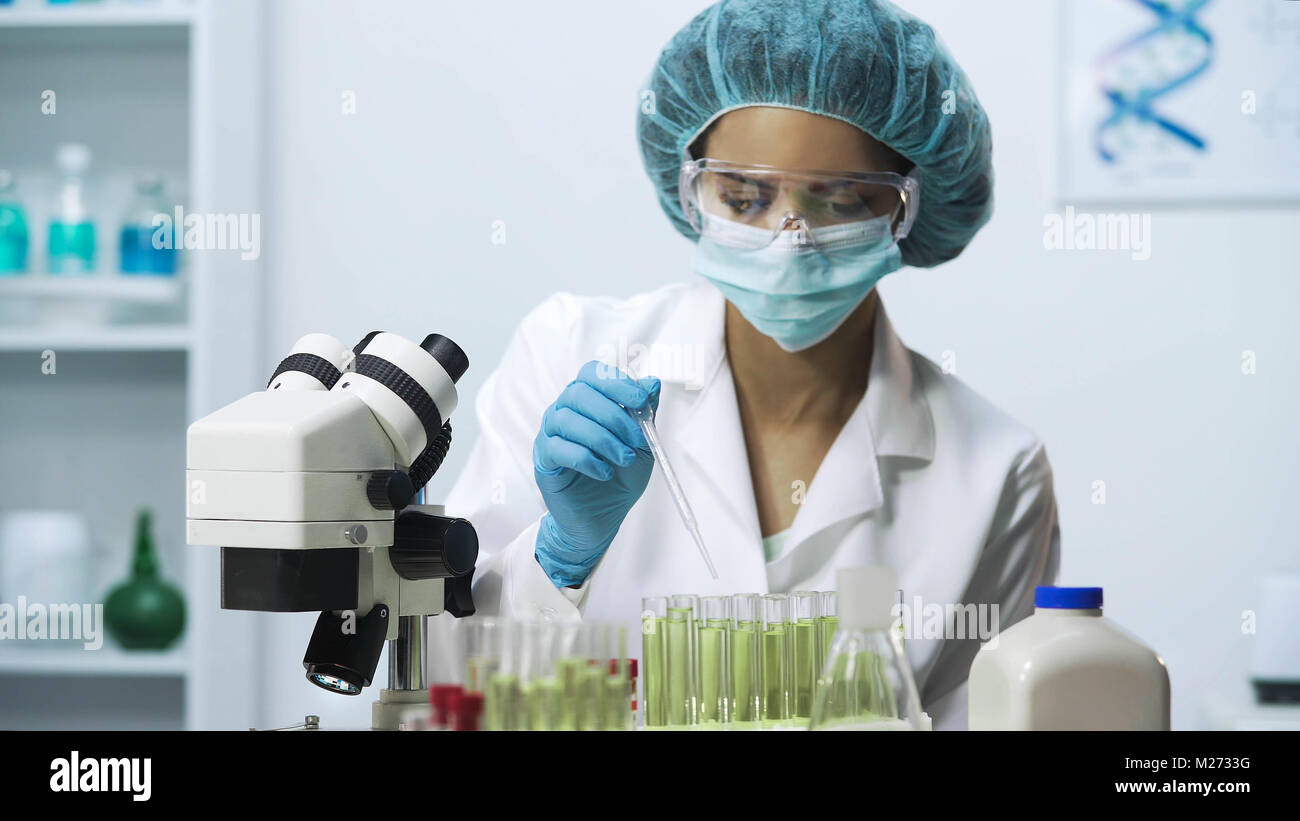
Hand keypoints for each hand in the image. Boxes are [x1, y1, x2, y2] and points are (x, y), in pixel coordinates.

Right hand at [533, 361, 660, 587]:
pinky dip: (586, 459)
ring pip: (568, 420)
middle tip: (637, 440)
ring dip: (603, 439)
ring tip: (625, 460)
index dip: (617, 382)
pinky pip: (558, 449)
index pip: (592, 374)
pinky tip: (604, 472)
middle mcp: (563, 411)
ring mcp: (549, 434)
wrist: (602, 517)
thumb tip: (653, 382)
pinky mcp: (543, 460)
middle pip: (579, 393)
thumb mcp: (641, 443)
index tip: (642, 400)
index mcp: (587, 400)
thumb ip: (644, 413)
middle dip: (613, 415)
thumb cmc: (619, 476)